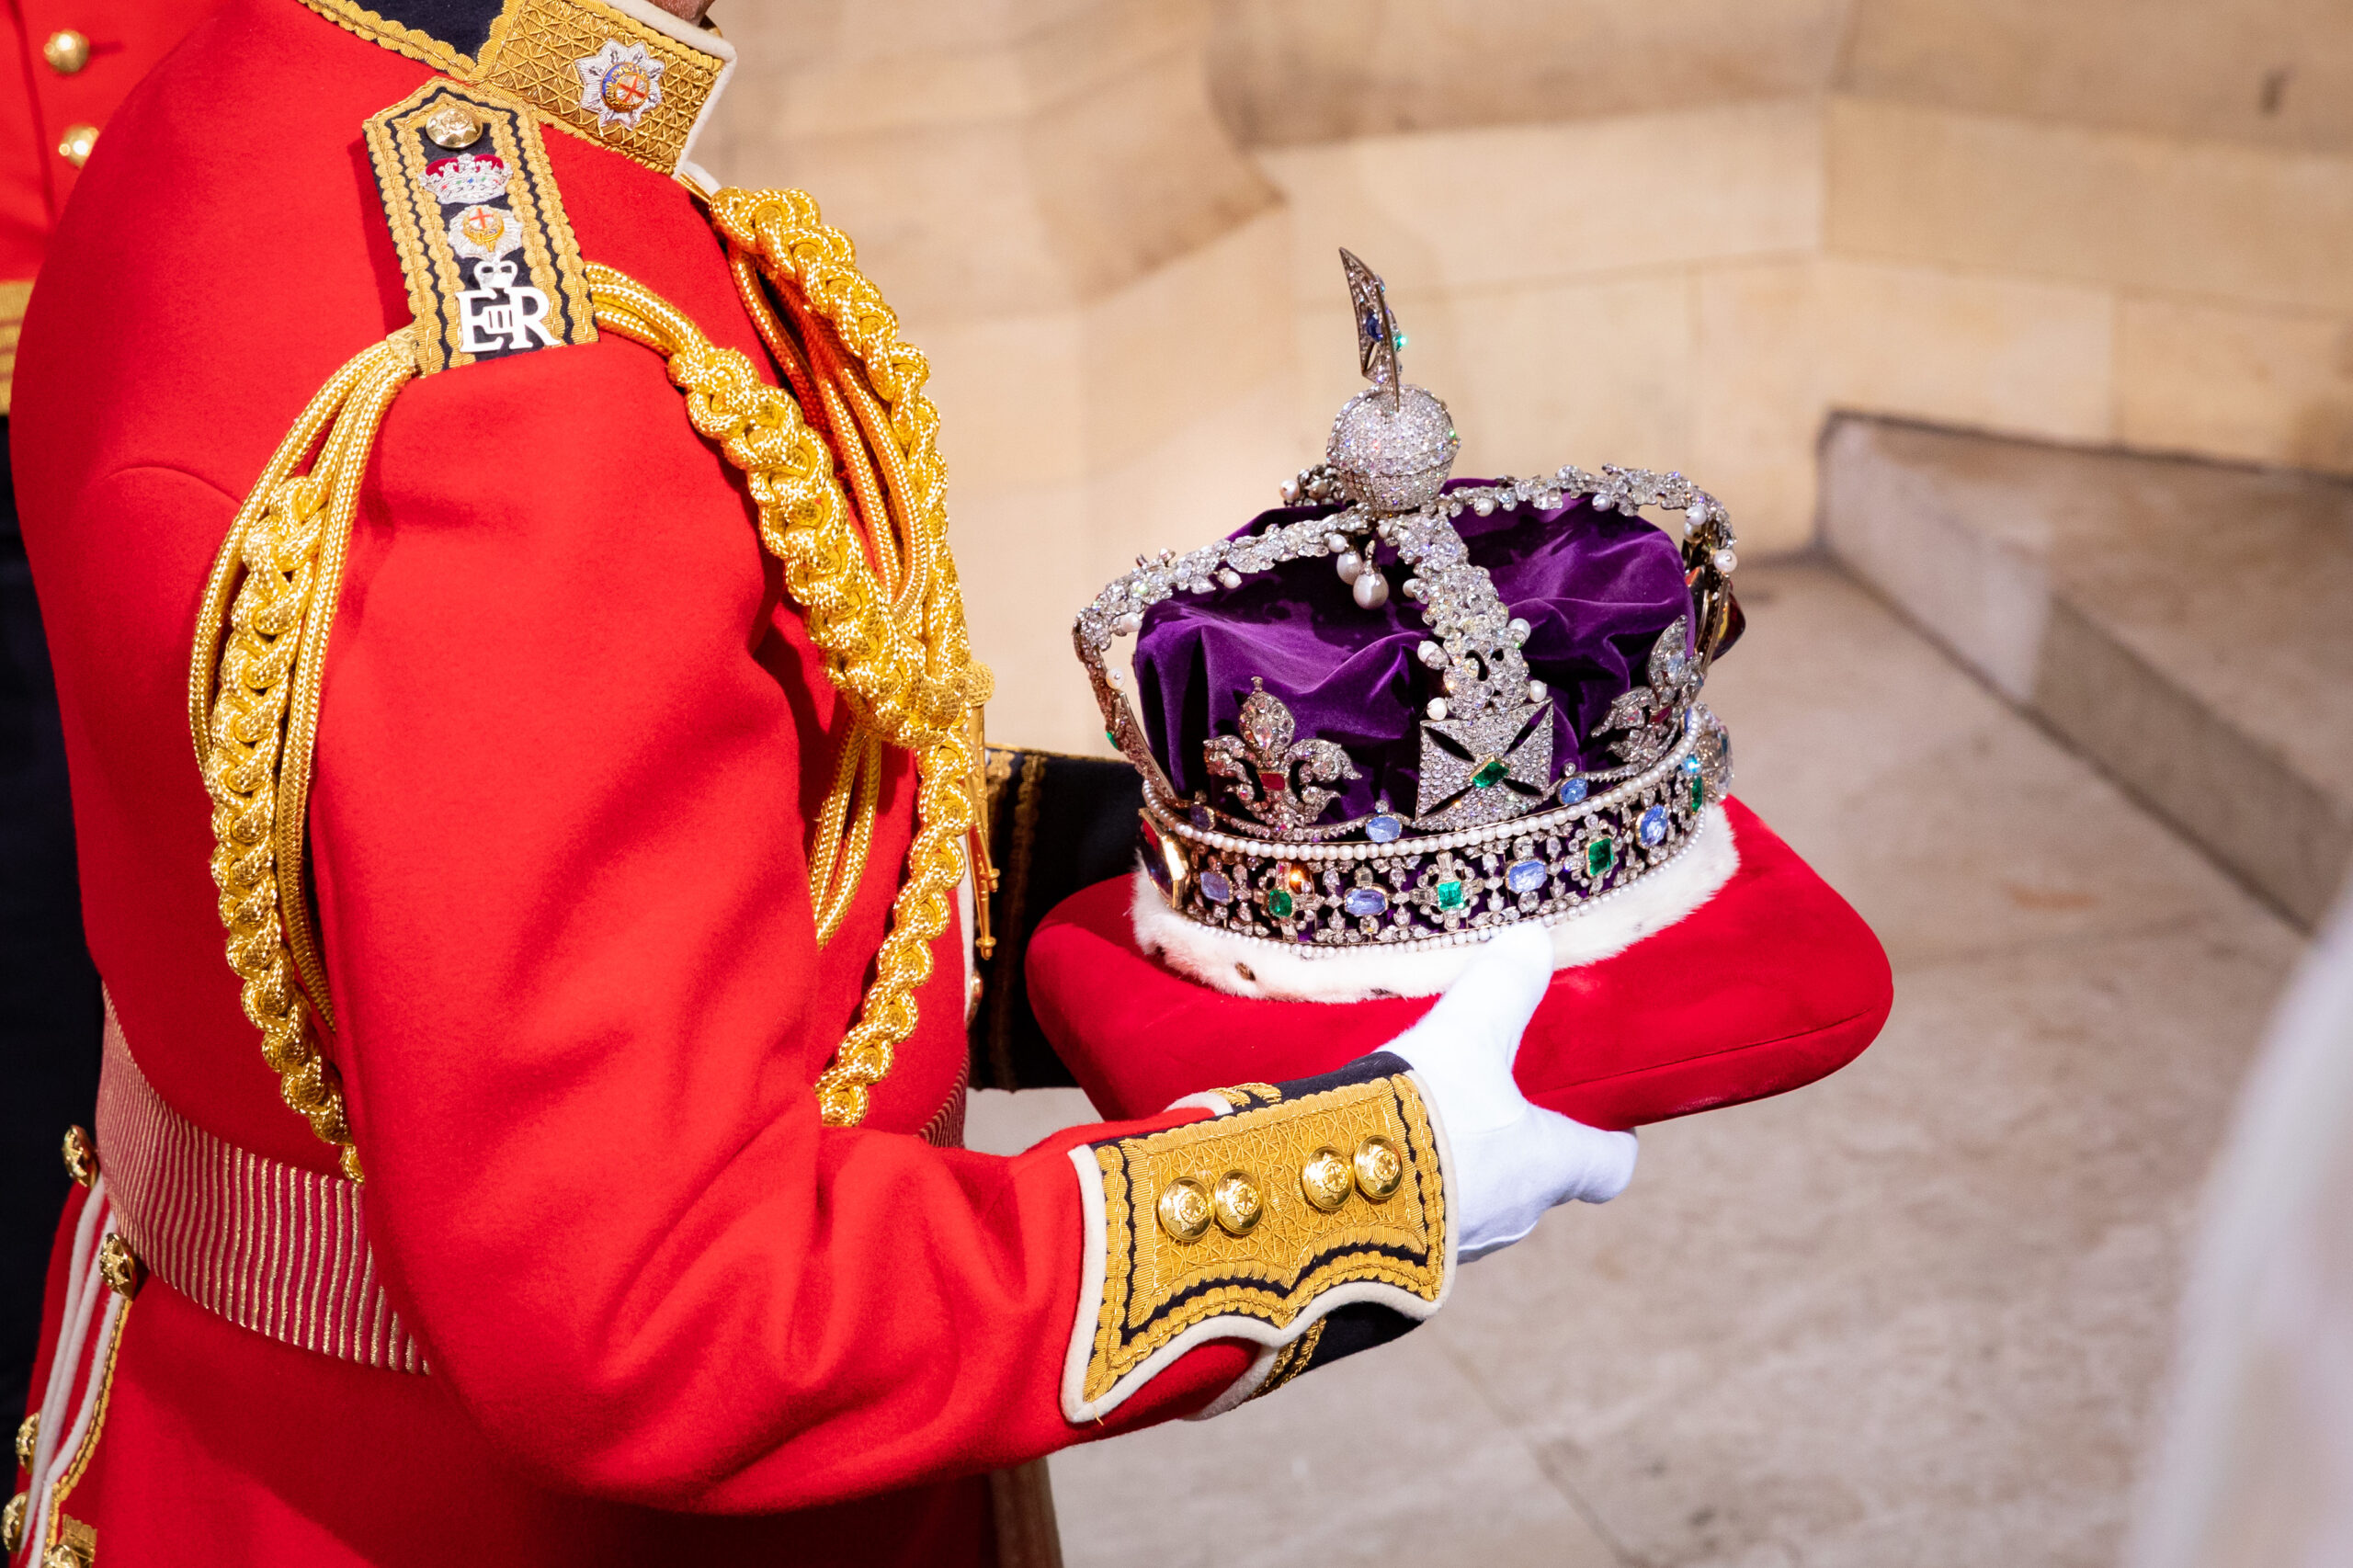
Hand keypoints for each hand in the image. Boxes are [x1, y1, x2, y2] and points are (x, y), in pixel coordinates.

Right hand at [1381, 923, 1637, 1260]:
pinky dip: (1423, 1186)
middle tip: (1501, 1096)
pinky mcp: (1413, 1253)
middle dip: (1527, 1143)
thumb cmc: (1427, 1115)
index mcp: (1550, 1161)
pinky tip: (1388, 1152)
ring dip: (1470, 1166)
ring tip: (1434, 1118)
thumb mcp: (1466, 1035)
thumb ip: (1503, 986)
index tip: (1605, 1118)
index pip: (1611, 1166)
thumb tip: (1534, 939)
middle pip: (1544, 1179)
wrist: (1337, 1191)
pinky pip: (1433, 1217)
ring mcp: (1466, 1241)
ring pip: (1486, 1200)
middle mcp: (1518, 1213)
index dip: (1612, 1139)